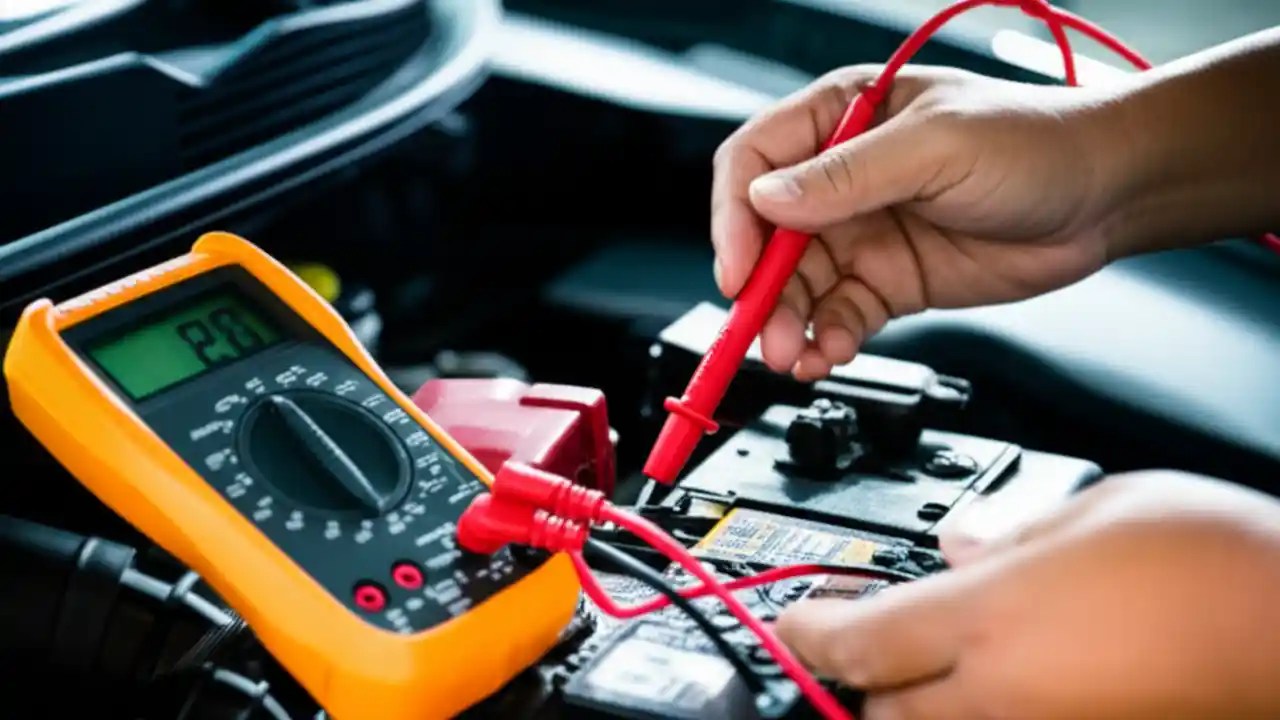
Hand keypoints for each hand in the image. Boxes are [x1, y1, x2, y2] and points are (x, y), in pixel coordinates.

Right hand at [711, 65, 1135, 379]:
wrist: (1108, 196)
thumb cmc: (1036, 143)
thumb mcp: (935, 149)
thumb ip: (846, 177)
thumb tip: (766, 199)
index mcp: (842, 117)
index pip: (754, 163)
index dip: (734, 218)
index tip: (737, 270)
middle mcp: (841, 177)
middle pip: (766, 237)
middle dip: (759, 290)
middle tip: (763, 333)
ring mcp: (863, 232)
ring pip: (798, 286)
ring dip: (790, 324)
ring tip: (797, 356)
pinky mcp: (888, 281)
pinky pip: (839, 315)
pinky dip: (828, 339)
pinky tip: (832, 353)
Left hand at [775, 472, 1279, 719]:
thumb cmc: (1218, 562)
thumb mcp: (1096, 507)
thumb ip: (1008, 534)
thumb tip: (959, 546)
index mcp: (992, 617)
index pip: (858, 638)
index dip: (809, 630)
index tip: (794, 619)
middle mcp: (1003, 694)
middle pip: (881, 707)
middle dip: (860, 674)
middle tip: (857, 635)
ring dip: (913, 704)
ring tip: (925, 660)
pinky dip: (977, 716)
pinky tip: (1000, 684)